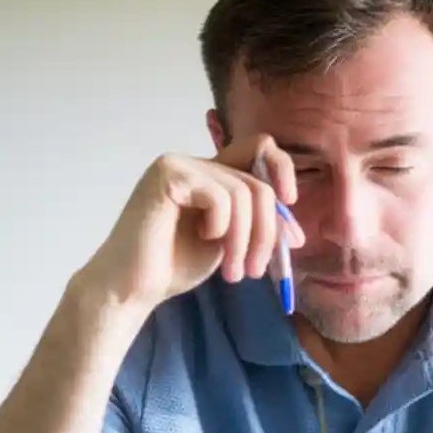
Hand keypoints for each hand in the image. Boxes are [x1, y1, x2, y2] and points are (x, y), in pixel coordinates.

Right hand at [78, 134, 304, 313]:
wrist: (135, 286)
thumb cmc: (176, 266)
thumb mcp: (231, 243)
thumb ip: (258, 226)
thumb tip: (298, 233)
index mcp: (210, 172)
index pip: (259, 146)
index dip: (282, 168)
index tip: (289, 202)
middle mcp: (195, 161)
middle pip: (258, 182)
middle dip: (266, 232)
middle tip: (256, 270)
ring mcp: (179, 164)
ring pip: (243, 194)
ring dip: (246, 240)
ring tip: (234, 273)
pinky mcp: (167, 174)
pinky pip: (219, 197)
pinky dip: (221, 227)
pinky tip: (203, 239)